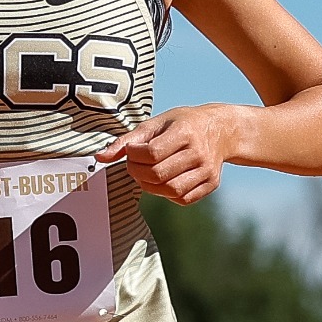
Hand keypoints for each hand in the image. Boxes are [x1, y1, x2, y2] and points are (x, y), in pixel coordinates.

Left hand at [96, 106, 232, 205]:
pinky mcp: (211, 184)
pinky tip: (163, 181)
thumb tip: (100, 157)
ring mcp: (207, 170)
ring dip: (149, 186)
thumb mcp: (156, 123)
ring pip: (170, 190)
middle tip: (134, 164)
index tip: (132, 150)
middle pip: (158, 174)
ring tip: (146, 174)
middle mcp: (199, 153)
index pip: (151, 153)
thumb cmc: (182, 124)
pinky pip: (183, 199)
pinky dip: (167, 194)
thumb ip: (127, 140)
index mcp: (185, 132)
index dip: (134, 155)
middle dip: (137, 172)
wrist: (221, 130)